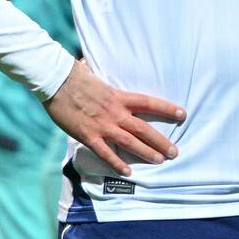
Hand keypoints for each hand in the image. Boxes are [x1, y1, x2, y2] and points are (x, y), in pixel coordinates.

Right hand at [44, 60, 183, 176]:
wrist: (56, 81)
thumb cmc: (74, 75)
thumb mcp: (95, 74)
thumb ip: (101, 76)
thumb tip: (92, 66)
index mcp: (119, 96)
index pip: (149, 103)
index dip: (167, 109)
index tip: (182, 114)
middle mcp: (115, 112)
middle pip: (144, 129)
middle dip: (161, 141)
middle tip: (174, 152)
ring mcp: (103, 125)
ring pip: (130, 142)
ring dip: (146, 153)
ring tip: (160, 161)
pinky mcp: (88, 136)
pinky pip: (106, 153)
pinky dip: (117, 164)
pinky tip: (128, 172)